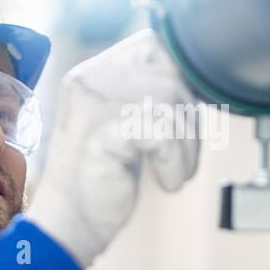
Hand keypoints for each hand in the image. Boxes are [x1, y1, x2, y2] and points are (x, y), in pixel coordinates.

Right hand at [28, 29, 201, 268]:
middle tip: (179, 155)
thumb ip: (149, 93)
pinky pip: (164, 133)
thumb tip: (200, 74)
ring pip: (172, 105)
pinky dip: (175, 162)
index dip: (181, 79)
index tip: (182, 118)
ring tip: (173, 172)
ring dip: (187, 147)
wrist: (69, 225)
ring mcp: (94, 104)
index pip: (154, 45)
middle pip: (171, 77)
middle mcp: (90, 79)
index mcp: (93, 72)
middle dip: (189, 121)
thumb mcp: (123, 123)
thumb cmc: (101, 177)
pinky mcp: (104, 132)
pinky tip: (165, 181)